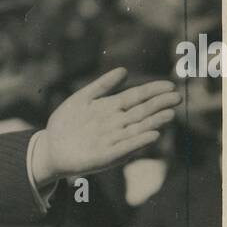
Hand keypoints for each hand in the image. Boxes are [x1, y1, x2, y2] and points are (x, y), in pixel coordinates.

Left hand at [31, 68, 179, 184]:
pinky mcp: (106, 157)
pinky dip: (138, 142)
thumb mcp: (81, 99)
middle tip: (176, 97)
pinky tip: (152, 135)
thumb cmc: (67, 123)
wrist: (51, 148)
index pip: (136, 96)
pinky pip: (124, 148)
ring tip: (169, 114)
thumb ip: (102, 85)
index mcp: (111, 108)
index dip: (152, 90)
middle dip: (159, 105)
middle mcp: (116, 124)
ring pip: (137, 129)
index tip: (170, 85)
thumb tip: (124, 70)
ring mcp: (112, 140)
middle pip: (141, 112)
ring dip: (153, 123)